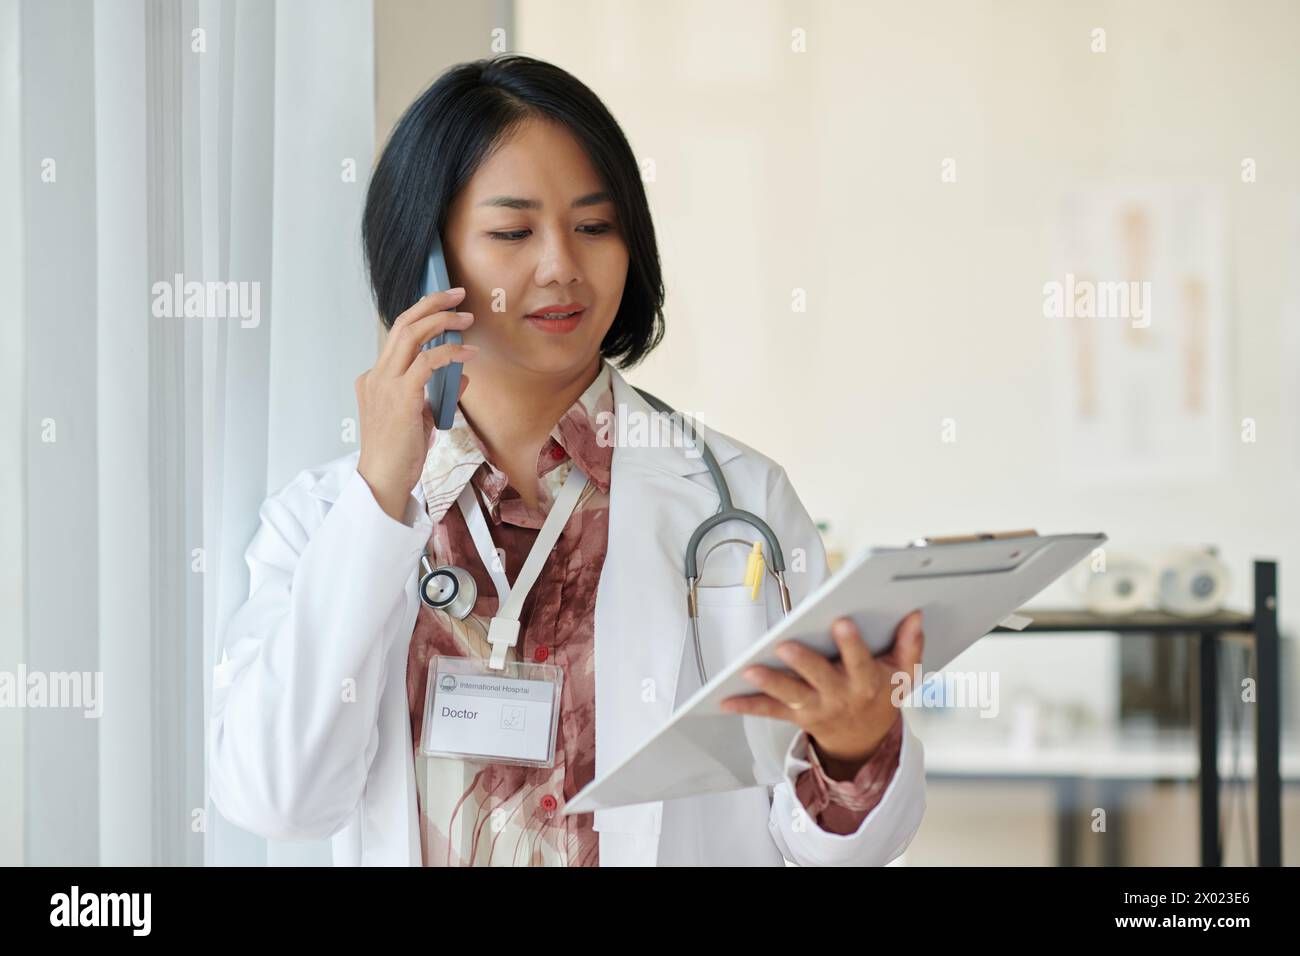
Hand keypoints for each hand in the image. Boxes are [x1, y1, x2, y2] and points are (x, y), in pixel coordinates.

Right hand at [356, 287, 478, 521]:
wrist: (383, 480)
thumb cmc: (399, 454)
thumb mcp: (421, 418)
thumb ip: (437, 394)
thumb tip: (463, 375)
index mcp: (375, 378)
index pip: (398, 335)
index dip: (422, 315)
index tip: (445, 305)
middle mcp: (376, 375)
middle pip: (402, 324)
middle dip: (431, 303)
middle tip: (458, 294)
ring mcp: (385, 383)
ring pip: (411, 334)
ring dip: (442, 321)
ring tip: (466, 317)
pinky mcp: (400, 396)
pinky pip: (428, 362)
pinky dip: (451, 353)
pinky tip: (468, 354)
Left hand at [719, 610, 924, 778]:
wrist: (864, 742)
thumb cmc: (880, 696)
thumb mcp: (903, 675)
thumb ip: (910, 645)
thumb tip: (915, 615)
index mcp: (866, 683)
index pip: (860, 662)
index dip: (852, 644)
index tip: (842, 621)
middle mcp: (839, 696)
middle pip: (819, 678)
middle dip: (802, 662)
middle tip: (784, 644)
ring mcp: (816, 708)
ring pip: (791, 695)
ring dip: (769, 684)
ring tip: (749, 671)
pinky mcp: (796, 715)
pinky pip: (770, 711)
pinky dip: (747, 705)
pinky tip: (726, 699)